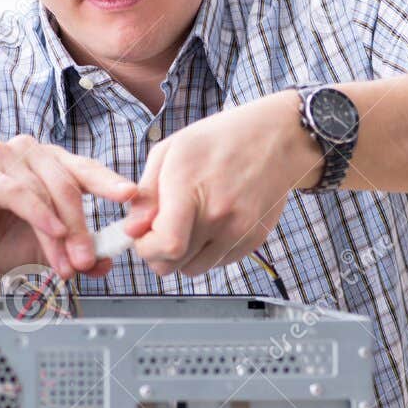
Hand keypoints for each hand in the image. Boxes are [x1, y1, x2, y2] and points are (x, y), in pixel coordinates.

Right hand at [0, 135, 137, 277]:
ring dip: (62, 235)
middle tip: (89, 261)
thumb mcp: (47, 252)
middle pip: (71, 185)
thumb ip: (78, 252)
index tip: (136, 199)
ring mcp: (6, 156)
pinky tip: (52, 232)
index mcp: (51, 163)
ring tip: (67, 265)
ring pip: (48, 194)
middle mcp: (32, 152)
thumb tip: (108, 262)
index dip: (112, 185)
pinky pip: (20, 193)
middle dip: (84, 228)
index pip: (89, 171)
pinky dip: (39, 215)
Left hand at [125, 92, 324, 276]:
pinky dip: (206, 252)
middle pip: (174, 264)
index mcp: (190, 187)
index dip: (146, 248)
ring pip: (194, 269)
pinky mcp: (253, 240)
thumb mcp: (170, 151)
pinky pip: (218, 263)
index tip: (143, 236)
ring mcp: (239, 230)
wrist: (276, 138)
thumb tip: (132, 230)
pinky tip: (210, 224)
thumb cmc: (219, 139)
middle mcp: (218, 214)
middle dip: (157, 254)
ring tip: (187, 226)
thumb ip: (146, 194)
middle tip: (160, 231)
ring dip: (182, 256)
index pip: (165, 246)